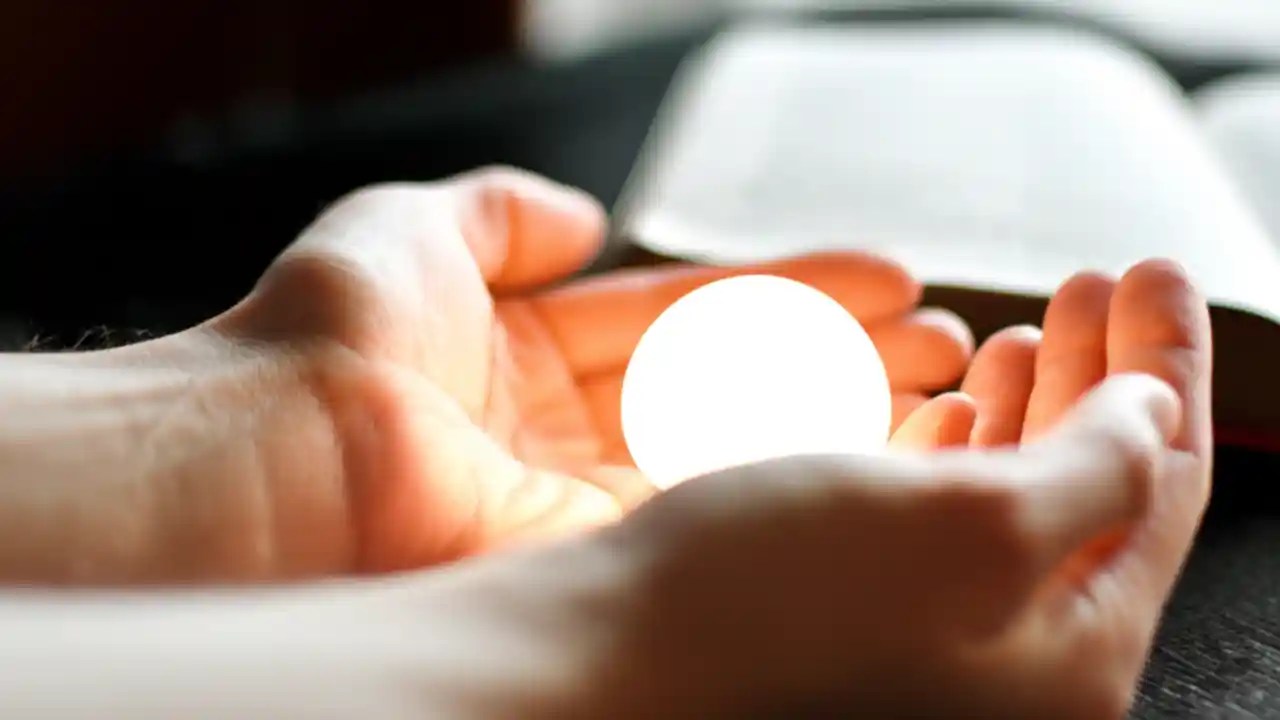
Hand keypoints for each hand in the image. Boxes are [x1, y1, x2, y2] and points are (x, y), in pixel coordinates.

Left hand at [136, 166, 966, 578]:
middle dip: (844, 361)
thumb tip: (584, 213)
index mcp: (532, 355)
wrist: (278, 443)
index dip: (788, 294)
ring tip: (959, 389)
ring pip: (741, 456)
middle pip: (731, 389)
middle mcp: (568, 434)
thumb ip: (507, 213)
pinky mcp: (597, 558)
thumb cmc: (327, 329)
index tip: (888, 277)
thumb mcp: (420, 228)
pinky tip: (894, 457)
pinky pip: (715, 515)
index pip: (689, 317)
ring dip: (848, 425)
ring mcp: (587, 502)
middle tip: (951, 342)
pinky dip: (801, 486)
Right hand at [580, 260, 1211, 718]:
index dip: (1165, 367)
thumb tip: (1154, 416)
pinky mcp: (856, 614)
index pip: (1157, 486)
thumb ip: (1096, 469)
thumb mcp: (972, 529)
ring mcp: (925, 638)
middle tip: (1107, 287)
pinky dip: (955, 448)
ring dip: (1030, 404)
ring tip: (1028, 334)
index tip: (1156, 278)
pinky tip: (948, 409)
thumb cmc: (762, 609)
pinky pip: (937, 520)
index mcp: (1061, 654)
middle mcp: (1000, 658)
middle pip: (1089, 488)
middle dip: (1104, 375)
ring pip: (1011, 498)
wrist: (601, 664)